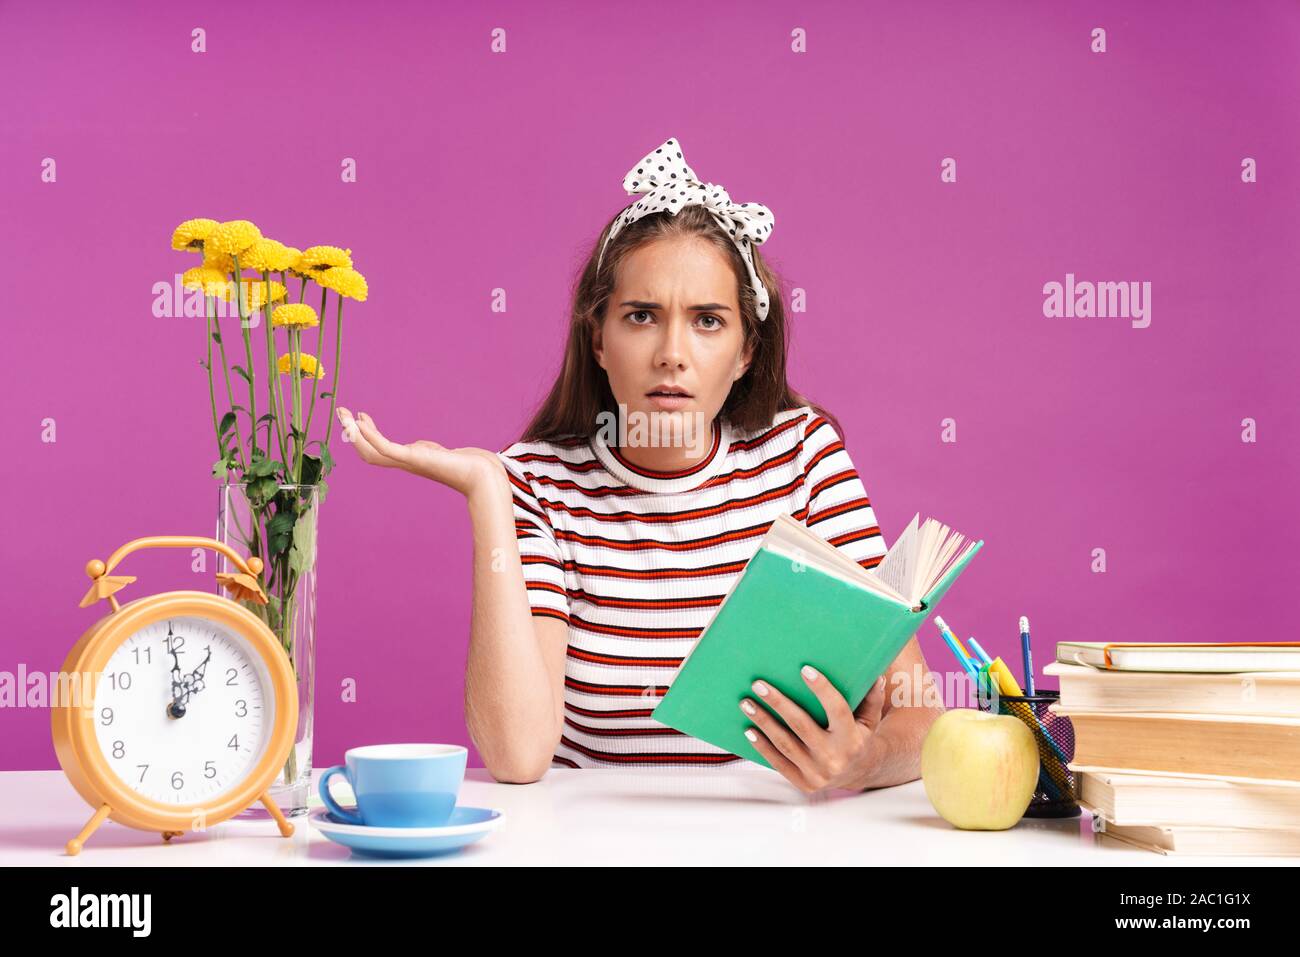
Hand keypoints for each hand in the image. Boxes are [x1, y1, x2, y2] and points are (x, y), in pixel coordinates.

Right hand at [336, 407, 507, 500]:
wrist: (481, 475)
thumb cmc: (465, 465)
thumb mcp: (438, 452)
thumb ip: (426, 449)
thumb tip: (420, 446)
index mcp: (408, 460)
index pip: (377, 450)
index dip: (364, 435)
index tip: (358, 417)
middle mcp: (404, 463)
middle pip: (368, 452)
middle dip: (352, 433)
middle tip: (341, 412)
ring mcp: (408, 461)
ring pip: (372, 452)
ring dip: (355, 434)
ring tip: (345, 415)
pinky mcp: (415, 458)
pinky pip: (386, 448)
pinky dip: (371, 436)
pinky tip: (361, 423)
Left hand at [739, 667, 887, 793]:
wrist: (858, 774)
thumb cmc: (859, 737)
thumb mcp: (870, 719)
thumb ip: (871, 697)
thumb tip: (874, 673)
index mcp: (852, 738)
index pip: (837, 709)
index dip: (822, 689)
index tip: (804, 669)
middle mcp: (835, 757)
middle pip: (801, 725)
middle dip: (778, 702)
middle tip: (758, 684)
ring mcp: (817, 773)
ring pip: (785, 743)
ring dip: (763, 722)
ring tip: (746, 703)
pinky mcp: (803, 783)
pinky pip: (778, 762)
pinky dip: (762, 746)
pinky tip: (749, 730)